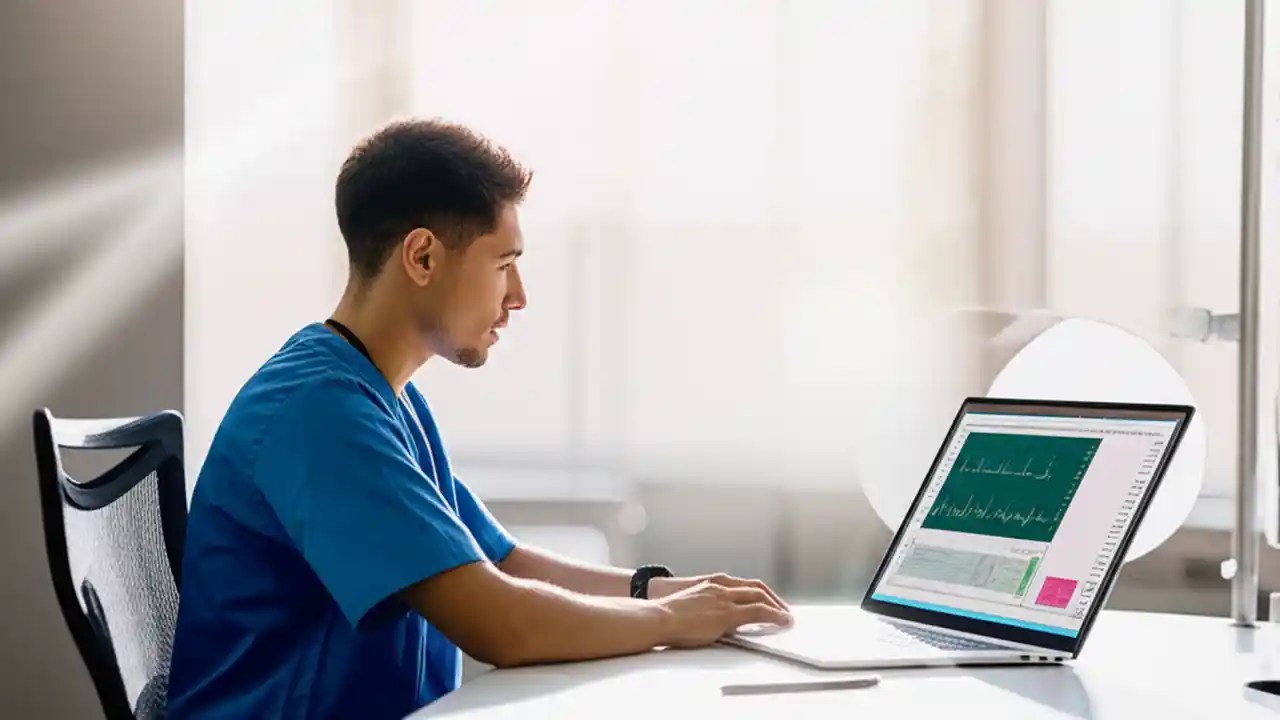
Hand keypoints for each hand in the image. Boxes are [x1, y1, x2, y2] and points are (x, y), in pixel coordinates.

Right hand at [649, 573, 789, 611]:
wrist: (658, 617)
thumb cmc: (668, 616)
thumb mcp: (692, 606)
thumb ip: (707, 608)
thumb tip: (715, 621)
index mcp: (713, 583)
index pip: (744, 585)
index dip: (760, 593)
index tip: (769, 601)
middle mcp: (722, 587)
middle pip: (757, 588)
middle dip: (773, 599)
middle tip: (783, 611)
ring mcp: (725, 599)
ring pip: (761, 597)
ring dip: (778, 607)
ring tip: (787, 618)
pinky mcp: (727, 613)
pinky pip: (759, 612)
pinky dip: (775, 615)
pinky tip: (783, 622)